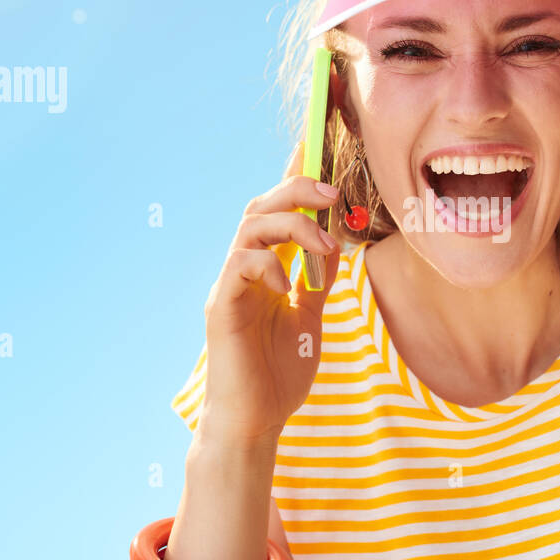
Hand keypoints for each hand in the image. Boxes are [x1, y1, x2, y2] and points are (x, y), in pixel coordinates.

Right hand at [197, 141, 340, 451]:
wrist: (254, 422)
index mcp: (266, 266)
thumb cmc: (278, 374)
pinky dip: (270, 266)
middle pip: (261, 204)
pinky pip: (241, 266)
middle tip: (334, 194)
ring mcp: (230, 285)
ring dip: (292, 224)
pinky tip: (292, 286)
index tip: (315, 137)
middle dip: (297, 188)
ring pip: (250, 226)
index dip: (294, 170)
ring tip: (325, 244)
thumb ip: (317, 280)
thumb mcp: (309, 318)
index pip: (278, 208)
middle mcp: (244, 268)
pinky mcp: (222, 306)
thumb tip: (336, 241)